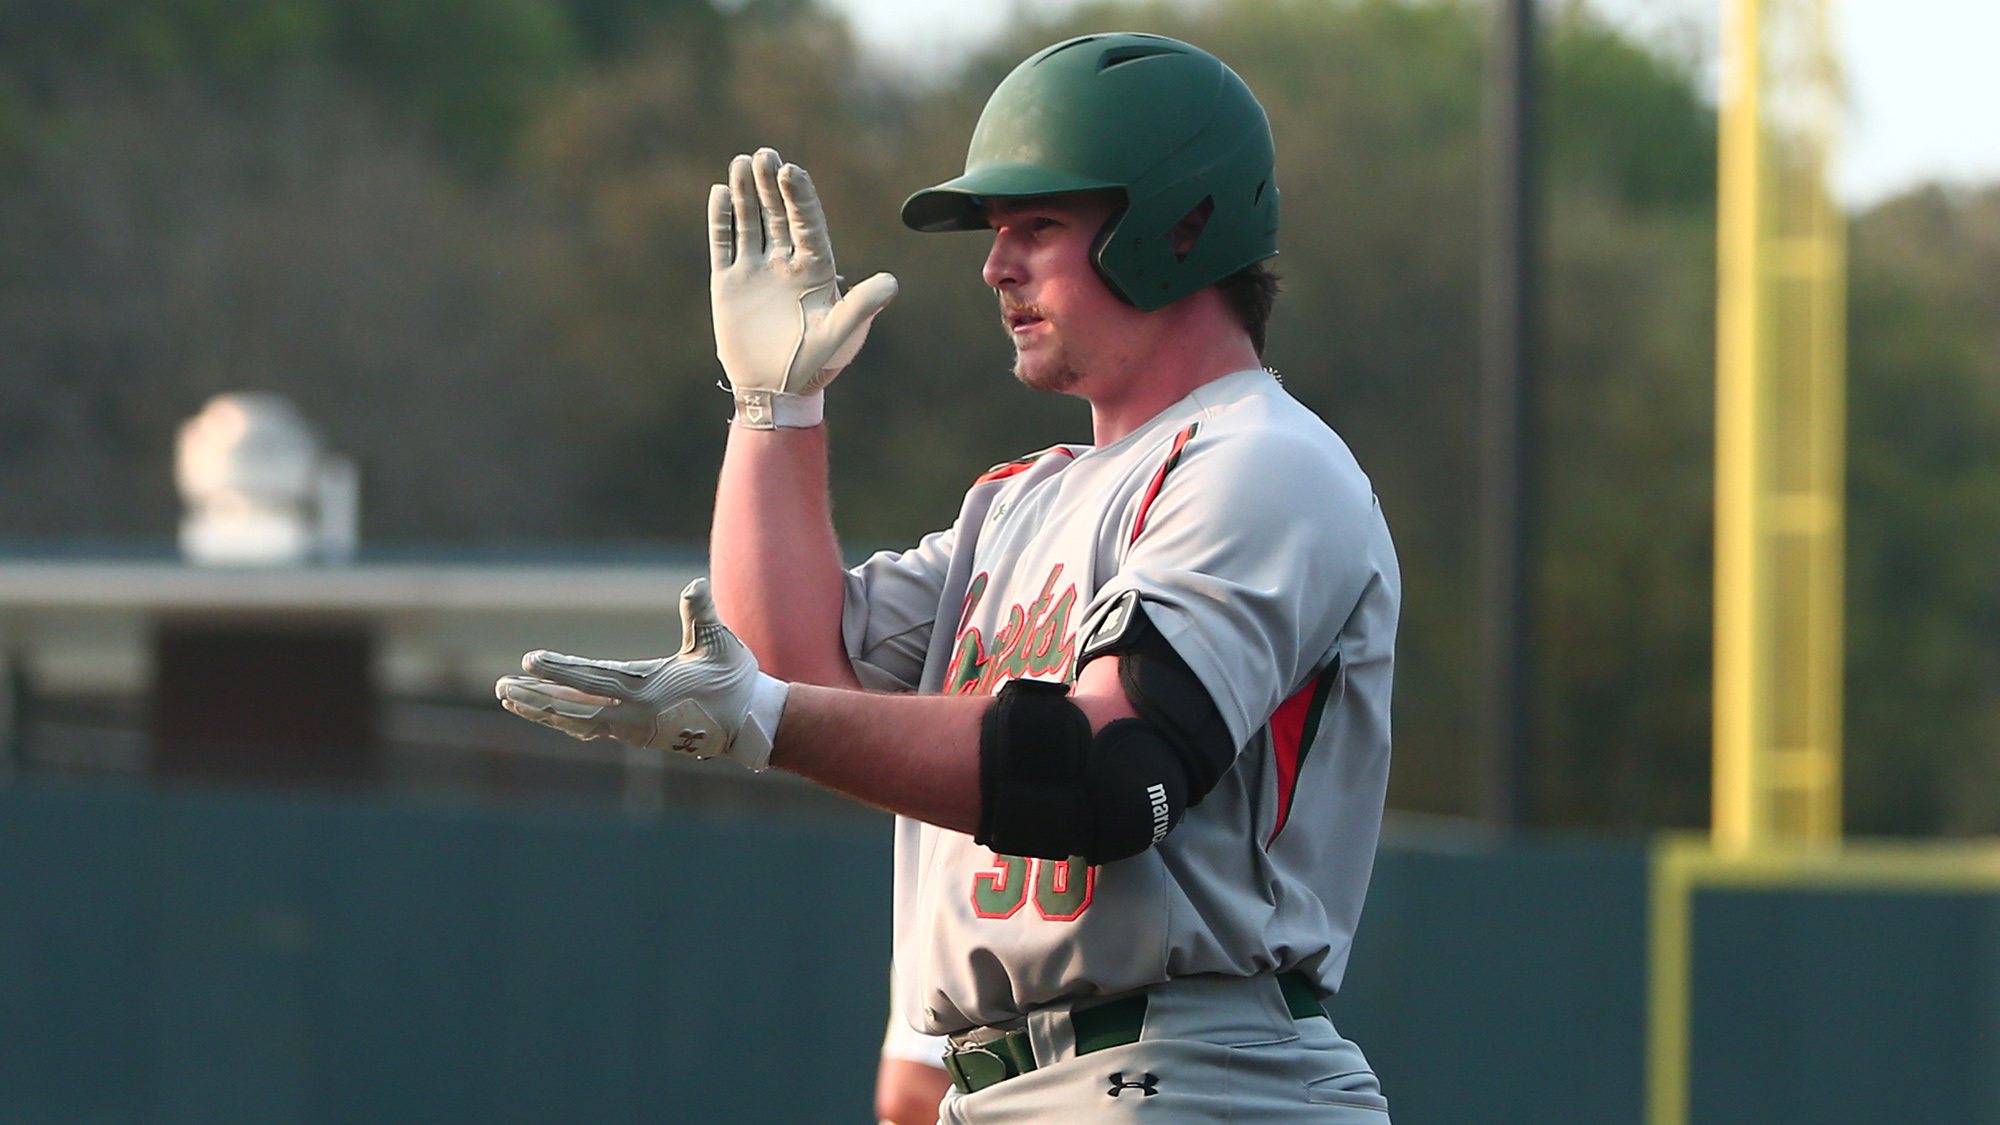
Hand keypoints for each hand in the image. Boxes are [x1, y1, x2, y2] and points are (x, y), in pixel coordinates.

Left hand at [495, 578, 789, 769]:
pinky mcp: (634, 736)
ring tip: (509, 700)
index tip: (528, 662)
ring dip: (542, 710)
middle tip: (501, 688)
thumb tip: (695, 584)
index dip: (559, 670)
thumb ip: (702, 613)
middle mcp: (634, 715)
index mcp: (649, 691)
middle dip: (535, 698)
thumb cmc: (734, 679)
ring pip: (576, 721)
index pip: (593, 679)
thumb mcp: (720, 643)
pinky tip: (544, 712)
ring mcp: (632, 730)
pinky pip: (589, 728)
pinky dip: (563, 720)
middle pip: (573, 707)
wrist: (749, 723)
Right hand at [710, 147, 897, 427]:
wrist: (776, 389)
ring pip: (750, 221)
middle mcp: (787, 262)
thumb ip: (862, 306)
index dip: (800, 197)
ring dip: (747, 192)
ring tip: (741, 161)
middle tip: (764, 154)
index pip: (808, 223)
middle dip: (772, 184)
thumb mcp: (842, 334)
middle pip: (778, 214)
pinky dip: (721, 219)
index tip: (792, 171)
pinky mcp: (729, 282)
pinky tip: (720, 192)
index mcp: (816, 268)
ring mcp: (756, 270)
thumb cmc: (816, 363)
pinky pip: (724, 244)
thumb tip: (891, 282)